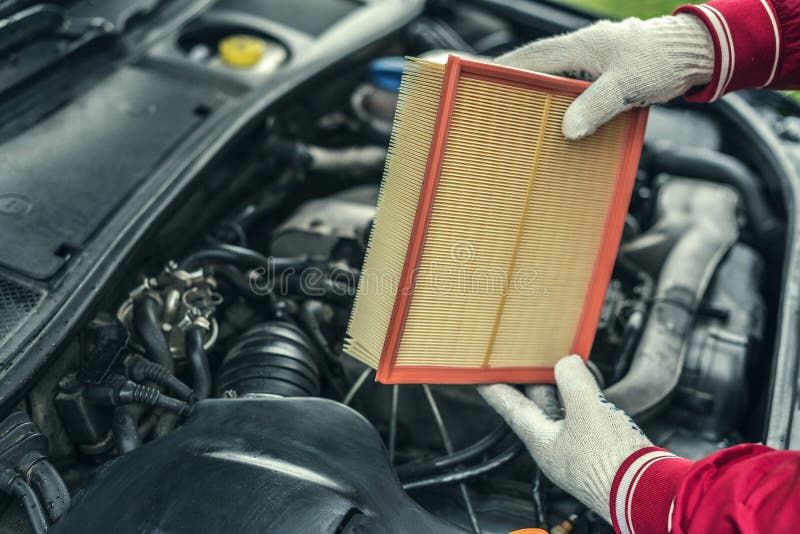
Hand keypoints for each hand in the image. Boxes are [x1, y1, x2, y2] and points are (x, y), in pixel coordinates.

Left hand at [478, 355, 651, 521]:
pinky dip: (585, 400)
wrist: (648, 493)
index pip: (510, 406)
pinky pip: (585, 419)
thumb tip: (566, 364)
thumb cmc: (612, 462)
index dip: (495, 388)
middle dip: (533, 380)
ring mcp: (577, 451)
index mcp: (541, 440)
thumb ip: (573, 381)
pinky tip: (592, 390)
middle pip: (537, 405)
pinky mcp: (599, 451)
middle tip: (526, 359)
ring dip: (564, 388)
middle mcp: (555, 447)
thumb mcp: (588, 410)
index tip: (479, 375)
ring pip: (563, 411)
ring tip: (565, 365)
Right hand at [496, 15, 713, 138]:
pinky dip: (561, 98)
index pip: (532, 57)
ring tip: (517, 113)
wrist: (696, 52)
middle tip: (492, 101)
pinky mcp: (606, 71)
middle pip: (538, 65)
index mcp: (582, 45)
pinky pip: (574, 85)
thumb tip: (568, 130)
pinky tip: (557, 116)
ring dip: (538, 92)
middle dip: (515, 82)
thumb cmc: (663, 60)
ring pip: (556, 76)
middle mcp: (584, 49)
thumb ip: (596, 106)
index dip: (505, 70)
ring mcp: (595, 59)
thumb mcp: (627, 85)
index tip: (481, 79)